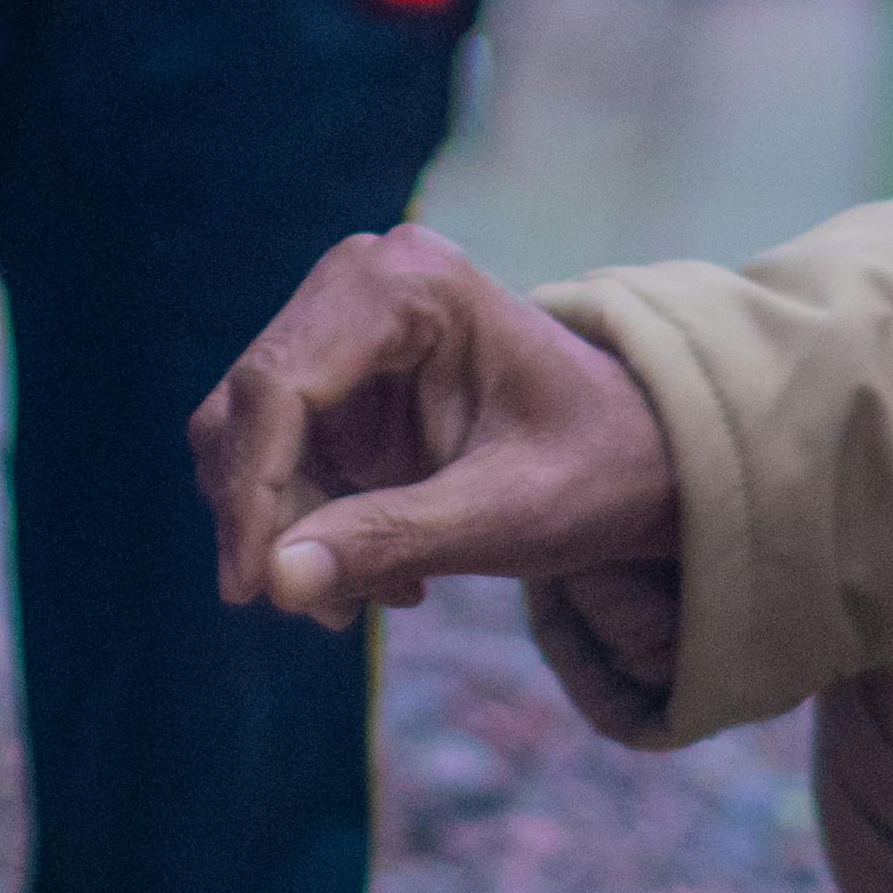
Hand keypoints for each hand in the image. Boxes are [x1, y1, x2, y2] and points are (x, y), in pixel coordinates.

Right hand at [191, 222, 676, 627]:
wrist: (644, 456)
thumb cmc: (598, 469)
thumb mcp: (508, 514)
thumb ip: (391, 540)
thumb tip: (276, 581)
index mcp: (407, 283)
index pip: (279, 384)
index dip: (252, 491)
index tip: (253, 589)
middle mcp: (359, 286)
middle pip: (250, 408)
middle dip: (274, 518)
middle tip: (333, 609)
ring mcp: (342, 331)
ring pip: (248, 440)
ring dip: (289, 531)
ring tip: (375, 594)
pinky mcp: (337, 383)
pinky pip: (275, 462)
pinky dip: (308, 527)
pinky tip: (385, 573)